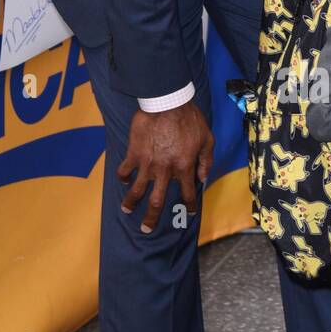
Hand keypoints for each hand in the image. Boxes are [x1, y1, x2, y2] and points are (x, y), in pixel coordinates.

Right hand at [118, 104, 213, 232]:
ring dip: (131, 203)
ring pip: (136, 190)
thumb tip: (203, 177)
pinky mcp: (133, 153)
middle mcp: (165, 171)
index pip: (188, 194)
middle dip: (152, 218)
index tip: (190, 214)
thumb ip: (206, 160)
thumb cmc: (189, 118)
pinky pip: (125, 170)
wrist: (166, 102)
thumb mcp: (207, 138)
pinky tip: (123, 181)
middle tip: (147, 229)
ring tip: (126, 210)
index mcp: (184, 167)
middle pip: (157, 202)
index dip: (190, 206)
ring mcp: (147, 164)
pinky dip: (123, 177)